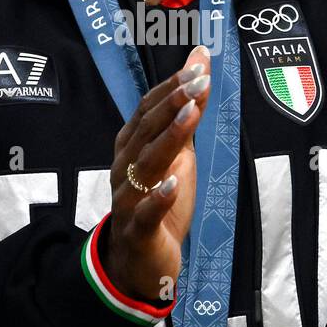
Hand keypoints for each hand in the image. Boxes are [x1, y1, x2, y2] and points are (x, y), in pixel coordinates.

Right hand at [100, 45, 211, 302]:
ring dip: (169, 138)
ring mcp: (129, 198)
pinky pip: (146, 214)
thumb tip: (201, 66)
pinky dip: (158, 199)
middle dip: (173, 103)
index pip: (147, 109)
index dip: (172, 86)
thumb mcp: (178, 154)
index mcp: (131, 146)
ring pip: (147, 164)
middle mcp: (125, 167)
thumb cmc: (158, 201)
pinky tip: (171, 185)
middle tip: (198, 81)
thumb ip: (187, 113)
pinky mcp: (139, 230)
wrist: (139, 261)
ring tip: (190, 114)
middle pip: (146, 130)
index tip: (198, 66)